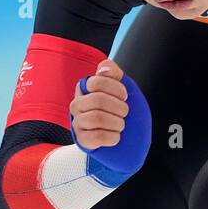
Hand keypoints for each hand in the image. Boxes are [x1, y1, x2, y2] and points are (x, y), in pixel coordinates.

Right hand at [69, 58, 151, 178]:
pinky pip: (96, 136)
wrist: (129, 140)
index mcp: (86, 88)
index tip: (125, 96)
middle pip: (97, 100)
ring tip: (121, 126)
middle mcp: (78, 103)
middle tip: (125, 113)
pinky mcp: (82, 140)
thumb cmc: (123, 112)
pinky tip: (116, 137)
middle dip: (119, 107)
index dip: (116, 88)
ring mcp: (78, 122)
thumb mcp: (125, 89)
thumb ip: (115, 74)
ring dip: (117, 123)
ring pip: (96, 118)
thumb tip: (103, 68)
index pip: (96, 81)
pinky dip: (112, 137)